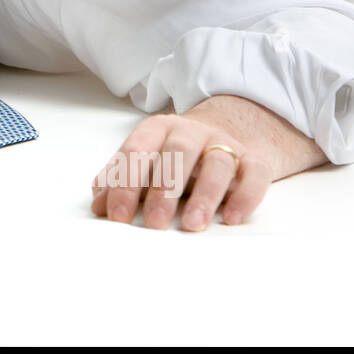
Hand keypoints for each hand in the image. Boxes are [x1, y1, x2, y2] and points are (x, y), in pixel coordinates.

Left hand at [89, 94, 328, 230]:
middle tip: (154, 223)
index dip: (124, 184)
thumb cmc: (174, 154)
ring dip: (205, 195)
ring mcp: (225, 143)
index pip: (137, 151)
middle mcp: (191, 131)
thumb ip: (120, 180)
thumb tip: (99, 205)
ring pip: (217, 162)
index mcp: (157, 129)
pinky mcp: (255, 160)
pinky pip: (255, 174)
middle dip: (163, 189)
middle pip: (177, 152)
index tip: (117, 217)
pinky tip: (232, 218)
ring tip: (192, 225)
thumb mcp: (146, 161)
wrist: (230, 130)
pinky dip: (245, 196)